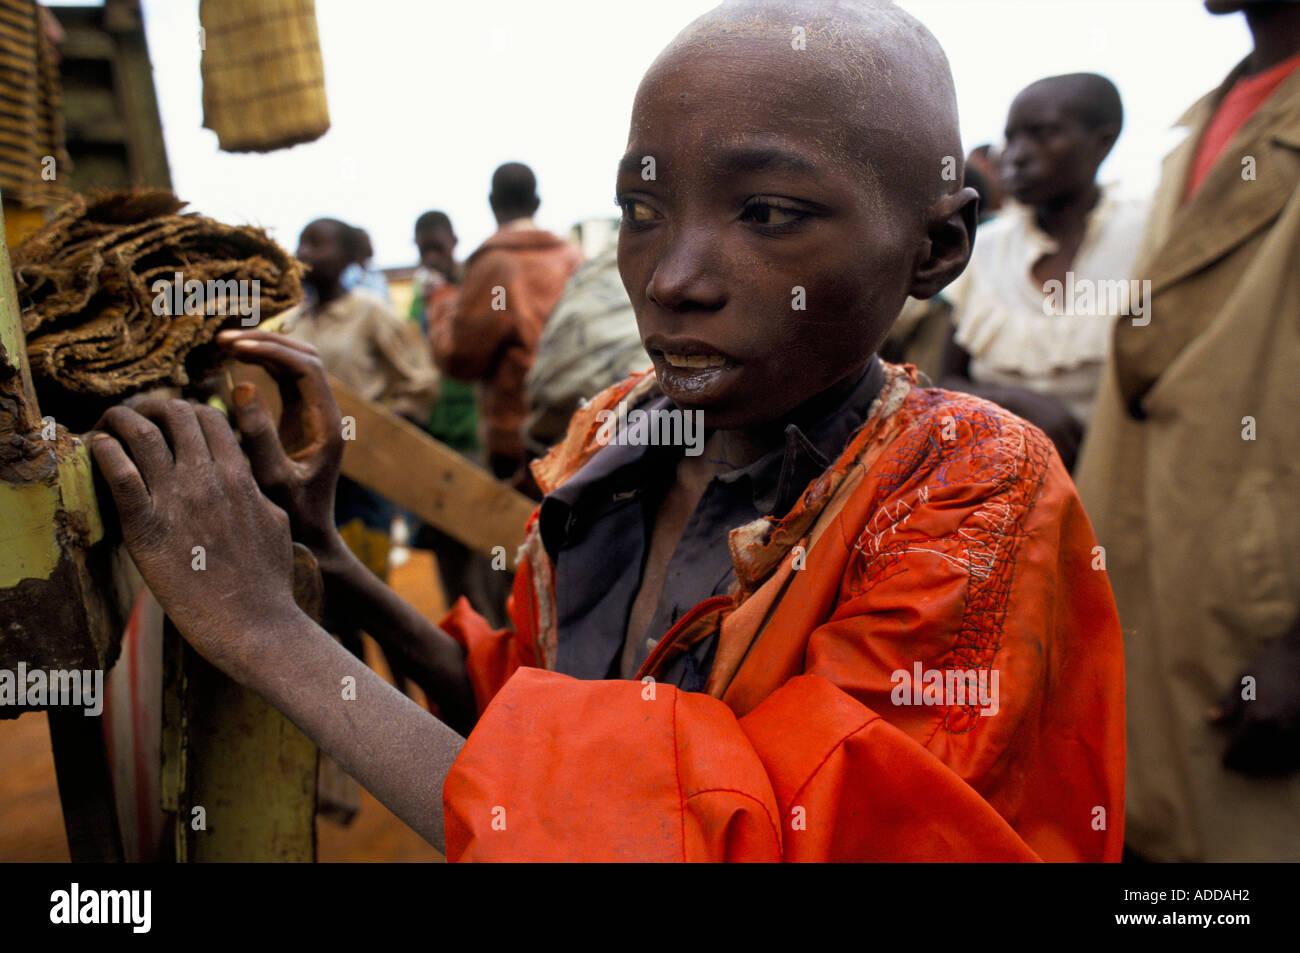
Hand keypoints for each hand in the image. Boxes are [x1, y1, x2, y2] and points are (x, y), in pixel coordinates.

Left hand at [91, 399, 301, 677]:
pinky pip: (119, 475)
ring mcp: (177, 502)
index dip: (186, 410)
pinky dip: (104, 451)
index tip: (170, 420)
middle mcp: (208, 480)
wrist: (255, 624)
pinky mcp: (147, 529)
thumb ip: (254, 494)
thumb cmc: (268, 582)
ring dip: (121, 419)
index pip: (210, 418)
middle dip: (151, 407)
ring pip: (143, 434)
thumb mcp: (274, 523)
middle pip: (176, 415)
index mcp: (241, 477)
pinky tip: (96, 447)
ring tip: (109, 423)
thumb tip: (244, 480)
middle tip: (136, 417)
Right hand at [216, 330, 344, 557]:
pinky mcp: (299, 420)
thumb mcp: (270, 479)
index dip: (271, 350)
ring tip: (223, 345)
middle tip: (223, 339)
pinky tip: (232, 362)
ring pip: (295, 364)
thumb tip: (242, 386)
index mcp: (327, 425)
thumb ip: (258, 436)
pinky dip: (261, 365)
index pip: (306, 368)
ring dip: (263, 349)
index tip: (234, 348)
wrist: (310, 538)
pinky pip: (284, 379)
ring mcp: (313, 415)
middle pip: (304, 357)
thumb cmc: (291, 516)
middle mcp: (325, 414)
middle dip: (266, 342)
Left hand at [1211, 620, 1299, 776]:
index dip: (1231, 759)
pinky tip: (1279, 760)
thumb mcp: (1244, 681)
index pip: (1239, 750)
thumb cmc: (1272, 665)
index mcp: (1257, 718)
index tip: (1225, 763)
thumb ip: (1228, 704)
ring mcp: (1299, 734)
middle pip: (1259, 761)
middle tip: (1239, 768)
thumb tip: (1211, 720)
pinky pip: (1298, 757)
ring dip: (1268, 767)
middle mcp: (1279, 731)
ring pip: (1281, 763)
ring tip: (1256, 766)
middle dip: (1248, 766)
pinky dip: (1287, 761)